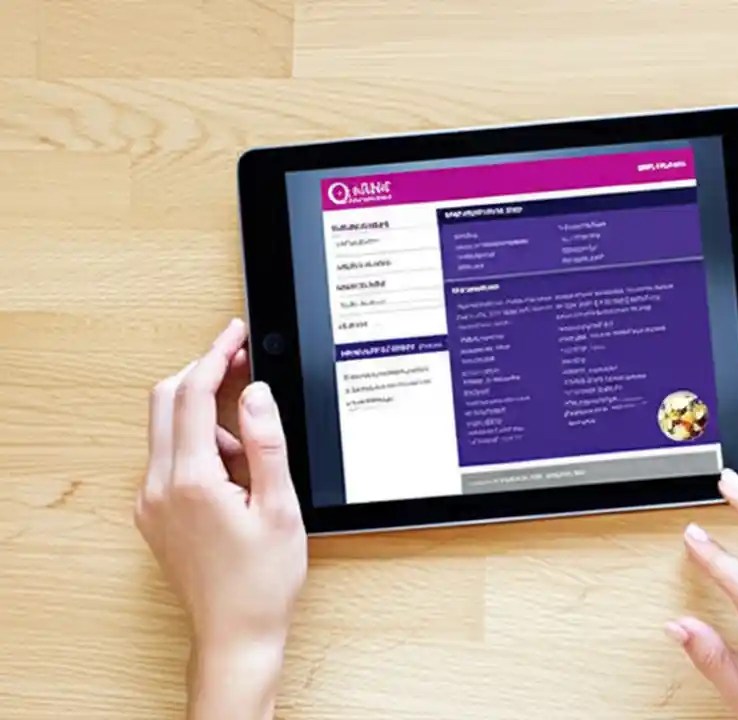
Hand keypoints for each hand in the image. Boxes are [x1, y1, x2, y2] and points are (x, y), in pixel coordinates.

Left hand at [135, 319, 306, 719]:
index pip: (195, 396)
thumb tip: (257, 393)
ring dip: (207, 417)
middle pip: (167, 401)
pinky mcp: (153, 513)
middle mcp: (160, 487)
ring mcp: (151, 501)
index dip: (215, 355)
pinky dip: (200, 447)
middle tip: (241, 360)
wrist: (236, 632)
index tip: (234, 334)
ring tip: (255, 456)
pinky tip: (237, 473)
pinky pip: (170, 459)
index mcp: (193, 481)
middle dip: (203, 373)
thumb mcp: (280, 507)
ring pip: (168, 429)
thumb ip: (267, 443)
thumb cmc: (263, 580)